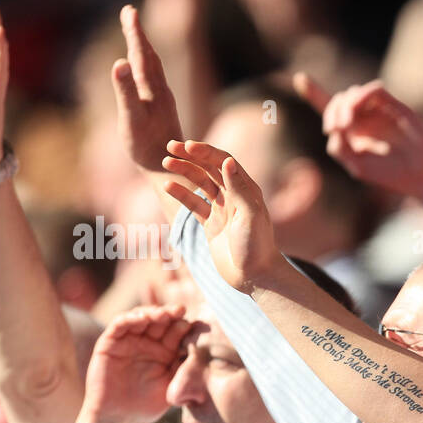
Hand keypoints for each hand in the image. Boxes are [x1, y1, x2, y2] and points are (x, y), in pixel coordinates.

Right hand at [82, 304, 192, 422]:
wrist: (120, 419)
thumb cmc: (149, 405)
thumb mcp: (173, 382)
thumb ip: (184, 364)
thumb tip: (206, 347)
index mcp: (166, 351)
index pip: (176, 331)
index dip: (184, 324)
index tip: (196, 322)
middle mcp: (147, 342)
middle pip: (160, 320)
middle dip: (170, 314)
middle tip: (181, 310)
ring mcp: (128, 341)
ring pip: (140, 318)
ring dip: (151, 312)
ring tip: (163, 314)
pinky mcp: (109, 343)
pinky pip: (119, 325)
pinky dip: (130, 318)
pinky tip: (142, 318)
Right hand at [112, 5, 183, 174]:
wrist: (169, 170)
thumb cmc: (146, 147)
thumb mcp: (131, 118)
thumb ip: (125, 90)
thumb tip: (118, 61)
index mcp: (153, 88)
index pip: (141, 53)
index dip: (134, 32)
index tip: (129, 9)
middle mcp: (161, 91)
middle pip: (148, 56)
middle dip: (137, 34)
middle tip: (129, 13)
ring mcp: (163, 101)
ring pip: (153, 68)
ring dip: (143, 49)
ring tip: (136, 35)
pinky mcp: (162, 111)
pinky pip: (153, 81)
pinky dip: (146, 68)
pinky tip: (144, 71)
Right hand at [161, 139, 281, 292]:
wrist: (254, 276)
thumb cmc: (256, 246)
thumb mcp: (250, 215)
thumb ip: (238, 188)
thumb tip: (227, 160)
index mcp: (247, 190)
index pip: (224, 162)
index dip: (205, 152)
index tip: (187, 145)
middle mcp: (235, 196)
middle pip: (210, 169)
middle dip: (190, 156)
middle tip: (169, 146)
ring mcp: (222, 210)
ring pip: (199, 184)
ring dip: (183, 171)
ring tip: (165, 162)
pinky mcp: (212, 225)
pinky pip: (194, 204)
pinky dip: (181, 194)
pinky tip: (168, 186)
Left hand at [293, 73, 422, 199]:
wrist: (419, 175)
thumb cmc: (390, 173)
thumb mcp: (356, 166)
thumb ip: (340, 148)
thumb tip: (334, 127)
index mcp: (353, 130)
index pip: (330, 106)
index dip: (314, 92)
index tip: (300, 78)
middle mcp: (364, 116)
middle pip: (338, 100)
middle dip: (331, 111)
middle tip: (337, 128)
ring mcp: (379, 110)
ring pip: (353, 92)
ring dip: (343, 106)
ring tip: (345, 126)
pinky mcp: (394, 105)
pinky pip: (374, 90)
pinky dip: (361, 97)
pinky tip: (355, 113)